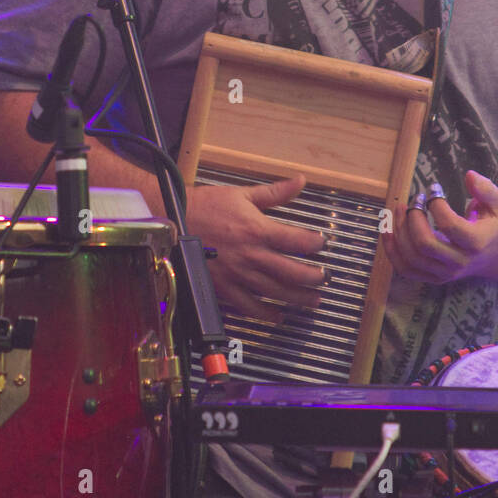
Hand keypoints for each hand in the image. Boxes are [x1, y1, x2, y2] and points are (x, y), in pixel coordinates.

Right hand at [185, 173, 327, 320]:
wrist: (173, 220)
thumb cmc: (206, 206)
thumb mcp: (243, 194)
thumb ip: (275, 192)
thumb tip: (300, 181)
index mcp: (257, 230)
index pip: (296, 241)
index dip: (315, 244)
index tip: (323, 244)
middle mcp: (250, 255)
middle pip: (290, 272)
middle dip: (312, 278)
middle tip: (324, 279)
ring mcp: (237, 274)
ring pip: (274, 292)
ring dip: (296, 298)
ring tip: (312, 301)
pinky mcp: (224, 288)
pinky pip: (248, 306)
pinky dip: (265, 314)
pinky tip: (277, 316)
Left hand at [382, 170, 497, 283]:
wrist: (497, 254)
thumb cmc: (493, 223)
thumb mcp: (497, 203)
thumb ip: (485, 189)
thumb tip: (469, 176)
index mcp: (476, 242)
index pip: (450, 225)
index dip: (436, 205)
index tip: (433, 189)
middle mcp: (460, 261)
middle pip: (425, 244)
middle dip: (413, 217)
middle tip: (415, 200)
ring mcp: (445, 273)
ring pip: (412, 257)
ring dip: (399, 231)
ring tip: (399, 209)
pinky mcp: (434, 278)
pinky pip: (406, 269)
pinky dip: (392, 251)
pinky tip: (387, 231)